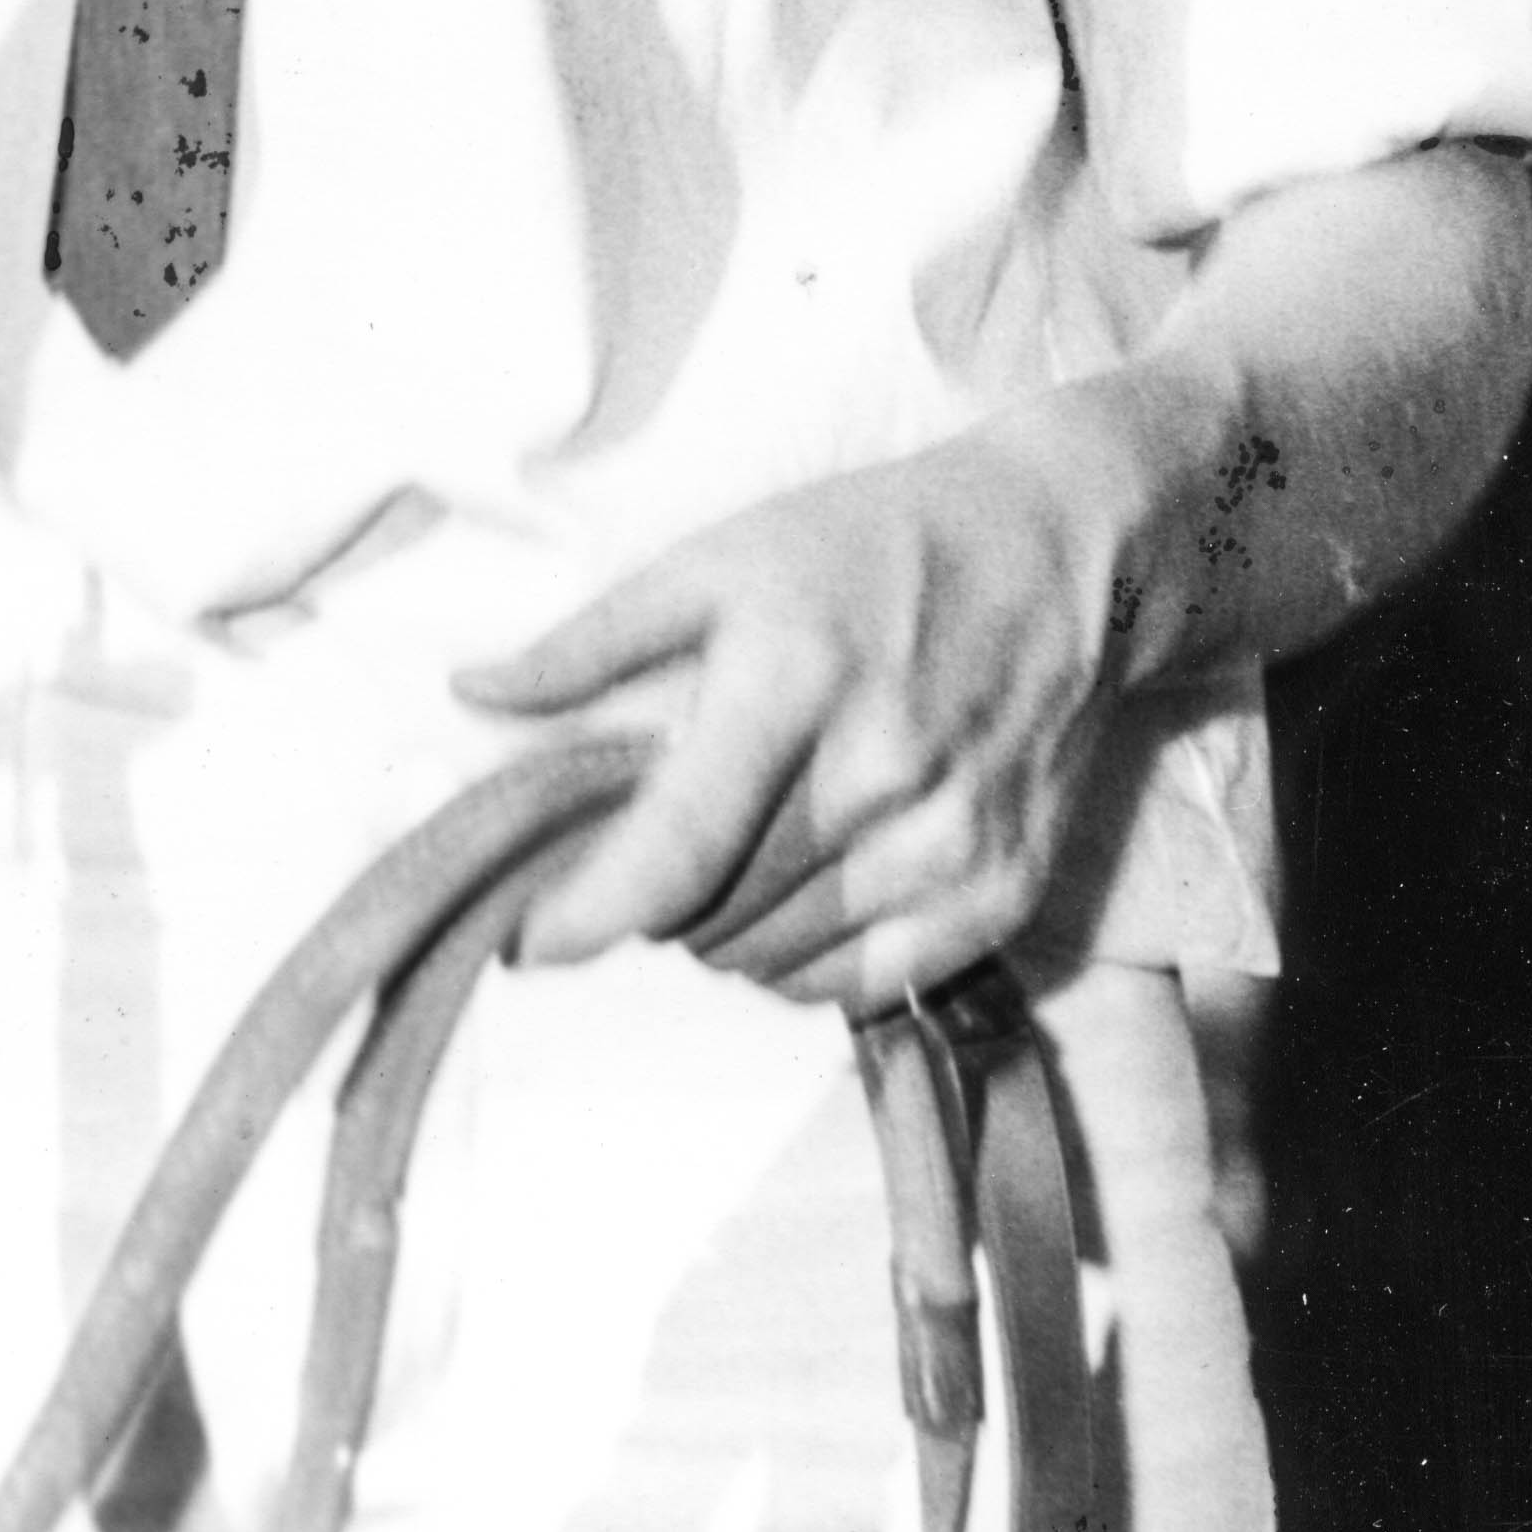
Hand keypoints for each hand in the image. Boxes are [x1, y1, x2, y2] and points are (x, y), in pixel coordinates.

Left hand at [456, 424, 1132, 1013]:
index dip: (585, 914)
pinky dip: (801, 963)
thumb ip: (590, 640)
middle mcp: (877, 774)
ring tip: (737, 847)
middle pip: (713, 917)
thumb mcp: (721, 558)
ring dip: (724, 931)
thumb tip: (468, 692)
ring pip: (775, 962)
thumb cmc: (872, 546)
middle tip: (654, 845)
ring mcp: (948, 845)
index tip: (525, 942)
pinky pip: (857, 985)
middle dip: (653, 901)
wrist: (1064, 551)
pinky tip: (798, 889)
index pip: (672, 851)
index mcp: (793, 679)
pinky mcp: (999, 894)